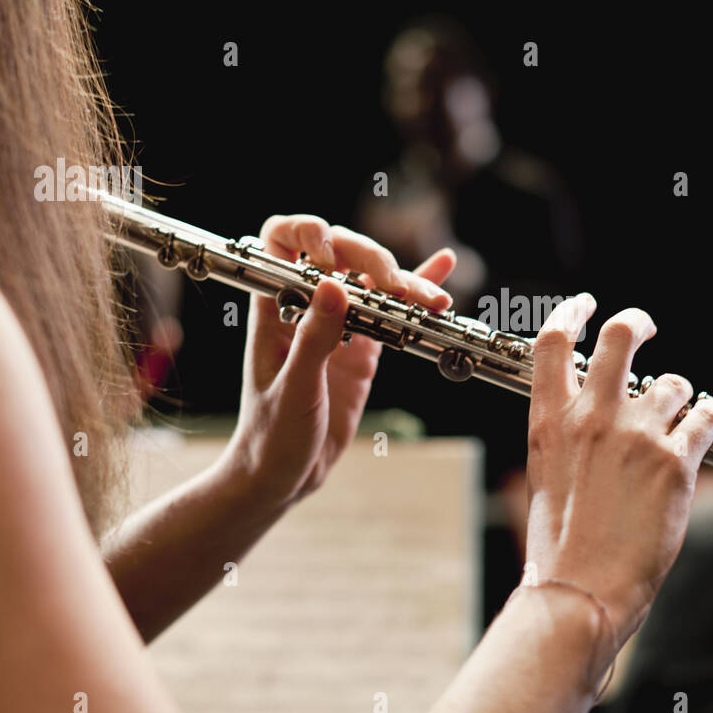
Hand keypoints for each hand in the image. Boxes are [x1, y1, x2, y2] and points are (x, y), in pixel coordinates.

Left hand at [218, 214, 456, 515]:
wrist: (282, 477)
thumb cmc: (271, 437)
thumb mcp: (293, 390)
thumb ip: (313, 338)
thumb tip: (334, 284)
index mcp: (274, 309)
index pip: (281, 243)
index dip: (306, 235)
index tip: (333, 260)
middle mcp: (306, 308)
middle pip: (340, 255)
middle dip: (371, 260)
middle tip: (395, 287)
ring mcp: (338, 326)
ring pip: (371, 281)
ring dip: (404, 282)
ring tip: (434, 300)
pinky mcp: (362, 348)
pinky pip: (391, 312)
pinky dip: (416, 290)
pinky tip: (442, 269)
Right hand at [523, 294, 712, 642]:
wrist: (581, 588)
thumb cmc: (560, 543)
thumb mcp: (545, 474)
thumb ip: (565, 434)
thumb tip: (587, 414)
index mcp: (551, 421)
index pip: (554, 342)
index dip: (572, 312)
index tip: (586, 304)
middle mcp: (594, 418)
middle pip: (621, 335)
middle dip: (638, 321)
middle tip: (646, 326)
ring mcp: (636, 436)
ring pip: (673, 383)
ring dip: (680, 396)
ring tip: (677, 420)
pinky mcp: (675, 462)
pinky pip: (706, 417)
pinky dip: (710, 419)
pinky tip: (708, 427)